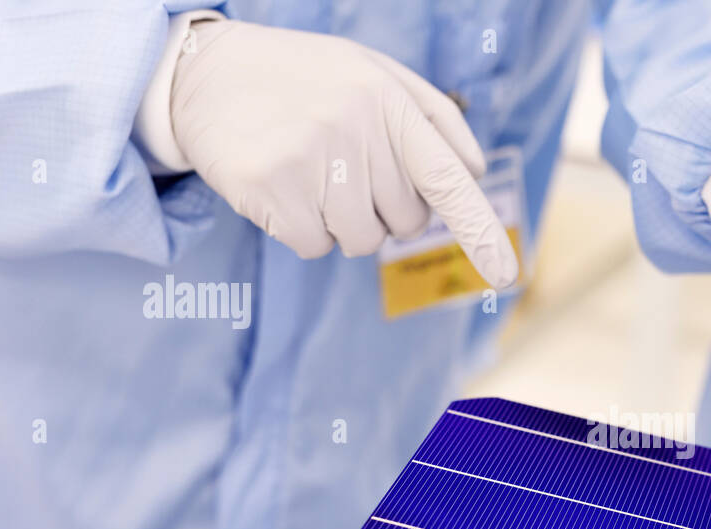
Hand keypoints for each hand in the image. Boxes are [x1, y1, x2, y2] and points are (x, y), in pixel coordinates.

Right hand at [170, 19, 517, 282]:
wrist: (203, 73)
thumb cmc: (302, 81)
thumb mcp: (368, 72)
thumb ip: (427, 116)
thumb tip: (474, 171)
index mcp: (388, 98)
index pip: (447, 177)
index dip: (480, 230)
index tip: (507, 274)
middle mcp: (356, 127)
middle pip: (404, 222)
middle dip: (380, 209)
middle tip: (341, 167)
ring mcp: (313, 159)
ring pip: (361, 241)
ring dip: (339, 222)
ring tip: (309, 173)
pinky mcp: (273, 188)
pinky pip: (315, 246)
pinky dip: (301, 229)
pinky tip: (282, 187)